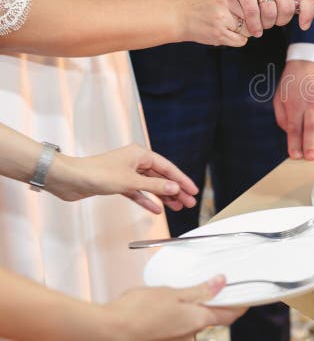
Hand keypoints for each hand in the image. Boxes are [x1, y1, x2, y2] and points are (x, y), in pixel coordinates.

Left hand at [47, 144, 198, 214]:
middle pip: (161, 177)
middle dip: (175, 190)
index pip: (168, 168)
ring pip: (151, 186)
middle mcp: (135, 161)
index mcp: (140, 154)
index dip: (182, 180)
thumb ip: (154, 186)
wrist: (70, 179)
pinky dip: (147, 200)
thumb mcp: (130, 181)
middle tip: (189, 202)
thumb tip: (174, 188)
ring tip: (177, 207)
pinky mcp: (118, 184)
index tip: (194, 190)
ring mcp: (127, 173)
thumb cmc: (96, 174)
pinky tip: (157, 209)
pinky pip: (138, 193)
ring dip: (164, 197)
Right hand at [104, 276, 245, 340]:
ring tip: (165, 297)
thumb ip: (199, 290)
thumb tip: (221, 283)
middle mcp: (190, 336)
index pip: (229, 315)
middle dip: (203, 304)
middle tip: (196, 287)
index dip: (239, 305)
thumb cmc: (138, 311)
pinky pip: (173, 329)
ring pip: (187, 323)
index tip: (246, 297)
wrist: (108, 332)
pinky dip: (170, 319)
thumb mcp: (172, 293)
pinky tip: (154, 309)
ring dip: (183, 311)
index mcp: (197, 321)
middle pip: (206, 318)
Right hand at [177, 0, 249, 47]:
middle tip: (245, 22)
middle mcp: (224, 4)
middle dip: (251, 21)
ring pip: (248, 30)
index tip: (254, 13)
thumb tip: (258, 3)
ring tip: (234, 27)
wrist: (179, 17)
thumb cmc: (200, 4)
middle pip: (252, 17)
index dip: (255, 9)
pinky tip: (230, 34)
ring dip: (245, 32)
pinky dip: (238, 39)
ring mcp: (221, 20)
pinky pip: (240, 41)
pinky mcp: (218, 35)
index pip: (252, 3)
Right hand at [204, 0, 313, 36]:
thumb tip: (300, 8)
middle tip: (275, 22)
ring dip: (267, 24)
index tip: (304, 25)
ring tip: (263, 25)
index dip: (309, 12)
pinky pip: (252, 13)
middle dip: (282, 21)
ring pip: (270, 14)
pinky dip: (254, 25)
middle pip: (287, 8)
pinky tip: (254, 30)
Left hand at [274, 61, 313, 160]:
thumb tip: (291, 135)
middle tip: (309, 158)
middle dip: (310, 146)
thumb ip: (283, 119)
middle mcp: (312, 105)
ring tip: (312, 146)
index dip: (294, 144)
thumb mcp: (279, 99)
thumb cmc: (291, 83)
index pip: (295, 129)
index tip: (295, 155)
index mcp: (296, 104)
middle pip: (312, 130)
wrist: (308, 64)